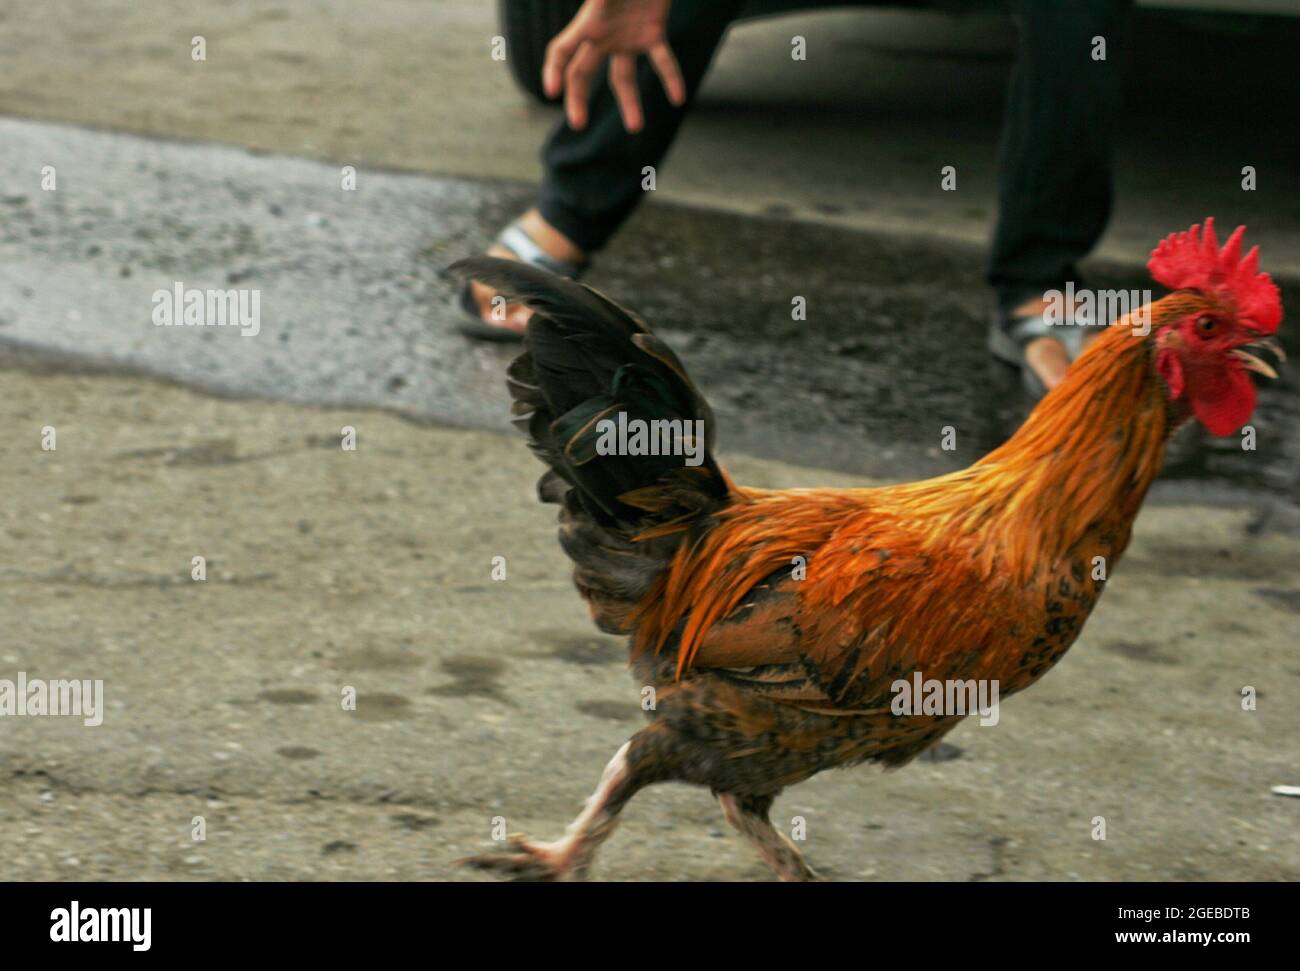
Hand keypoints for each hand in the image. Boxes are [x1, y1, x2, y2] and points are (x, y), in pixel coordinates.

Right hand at [542, 0, 684, 132]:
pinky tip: (678, 98)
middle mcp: (604, 35)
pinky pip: (662, 61)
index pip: (562, 51)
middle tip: (578, 124)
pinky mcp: (653, 33)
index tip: (550, 91)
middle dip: (577, 98)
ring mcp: (627, 37)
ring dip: (629, 103)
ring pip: (622, 78)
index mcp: (589, 21)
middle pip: (583, 72)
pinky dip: (671, 78)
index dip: (553, 69)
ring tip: (636, 128)